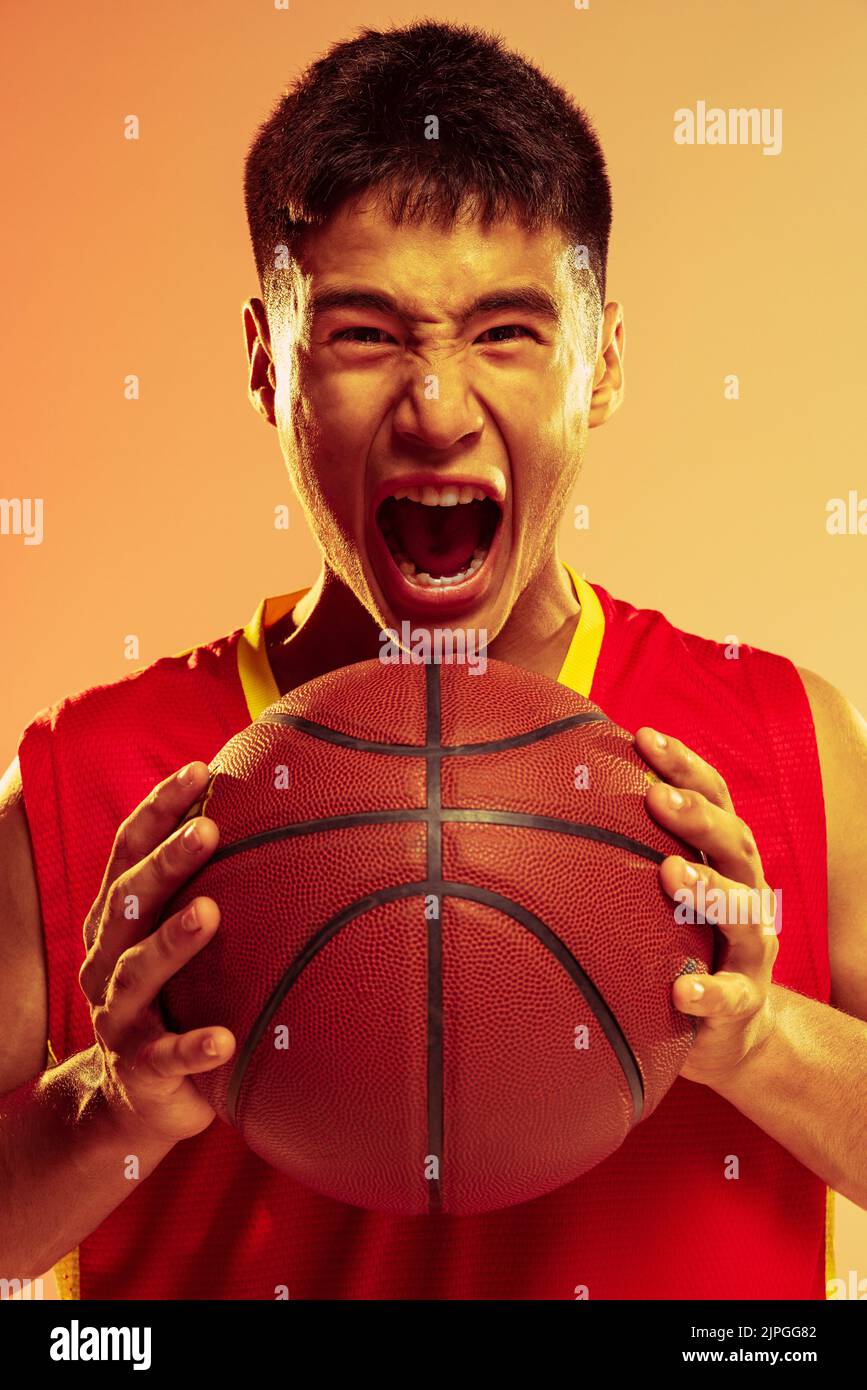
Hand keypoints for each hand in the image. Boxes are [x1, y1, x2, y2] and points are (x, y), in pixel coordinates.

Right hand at [78, 762, 234, 1144]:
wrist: (135, 1103)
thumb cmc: (175, 1001)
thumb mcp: (177, 944)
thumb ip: (203, 891)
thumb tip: (269, 818)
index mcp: (116, 924)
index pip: (127, 853)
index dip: (159, 809)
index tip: (200, 770)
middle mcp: (107, 962)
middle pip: (129, 901)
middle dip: (165, 861)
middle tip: (208, 829)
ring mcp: (119, 1018)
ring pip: (136, 972)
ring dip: (172, 940)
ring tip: (210, 912)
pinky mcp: (142, 1070)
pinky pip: (166, 1058)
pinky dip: (192, 1047)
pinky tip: (223, 1039)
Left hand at [634, 727, 778, 1086]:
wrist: (731, 1028)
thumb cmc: (680, 941)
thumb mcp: (658, 892)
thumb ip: (625, 849)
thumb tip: (547, 795)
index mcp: (723, 858)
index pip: (714, 799)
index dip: (685, 766)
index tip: (645, 736)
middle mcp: (746, 893)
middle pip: (735, 842)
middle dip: (698, 816)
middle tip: (658, 797)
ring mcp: (749, 948)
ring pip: (742, 912)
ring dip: (709, 889)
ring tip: (672, 872)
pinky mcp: (743, 1003)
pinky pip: (730, 997)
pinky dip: (709, 993)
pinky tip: (681, 991)